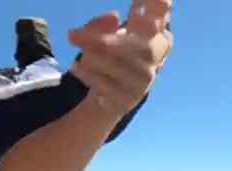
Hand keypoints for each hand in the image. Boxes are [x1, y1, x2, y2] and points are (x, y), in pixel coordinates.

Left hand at [67, 0, 172, 115]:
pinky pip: (103, 83)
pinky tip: (76, 67)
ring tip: (80, 54)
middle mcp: (154, 55)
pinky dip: (85, 73)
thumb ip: (105, 23)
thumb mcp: (110, 34)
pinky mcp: (128, 99)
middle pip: (128, 43)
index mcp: (156, 31)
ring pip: (113, 64)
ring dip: (89, 56)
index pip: (160, 12)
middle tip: (71, 34)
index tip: (137, 0)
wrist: (112, 97)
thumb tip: (112, 18)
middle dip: (97, 40)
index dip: (156, 3)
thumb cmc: (115, 56)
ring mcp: (143, 79)